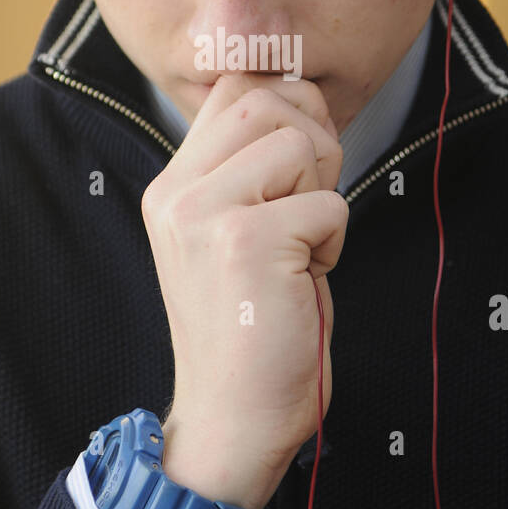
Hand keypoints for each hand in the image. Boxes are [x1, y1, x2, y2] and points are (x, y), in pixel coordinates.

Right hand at [141, 74, 347, 508]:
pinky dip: (335, 240)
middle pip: (266, 100)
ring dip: (324, 191)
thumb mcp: (236, 232)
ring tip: (304, 245)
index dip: (287, 110)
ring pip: (299, 141)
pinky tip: (307, 278)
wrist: (233, 419)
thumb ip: (252, 169)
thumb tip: (303, 98)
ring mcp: (205, 215)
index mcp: (172, 187)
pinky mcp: (247, 243)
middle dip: (314, 142)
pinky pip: (327, 202)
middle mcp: (177, 193)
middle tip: (310, 204)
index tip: (302, 169)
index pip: (233, 90)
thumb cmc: (252, 326)